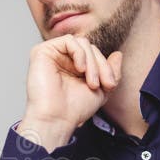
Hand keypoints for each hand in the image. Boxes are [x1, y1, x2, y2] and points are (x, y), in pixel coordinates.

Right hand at [18, 35, 122, 151]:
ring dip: (92, 62)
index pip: (94, 55)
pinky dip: (80, 53)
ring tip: (92, 82)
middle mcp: (61, 60)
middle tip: (103, 85)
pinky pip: (69, 40)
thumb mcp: (101, 90)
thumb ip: (110, 72)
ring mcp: (51, 55)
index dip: (106, 67)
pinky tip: (80, 69)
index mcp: (72, 67)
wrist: (56, 119)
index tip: (110, 86)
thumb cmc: (74, 110)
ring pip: (81, 43)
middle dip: (101, 66)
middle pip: (89, 48)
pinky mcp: (42, 52)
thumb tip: (118, 54)